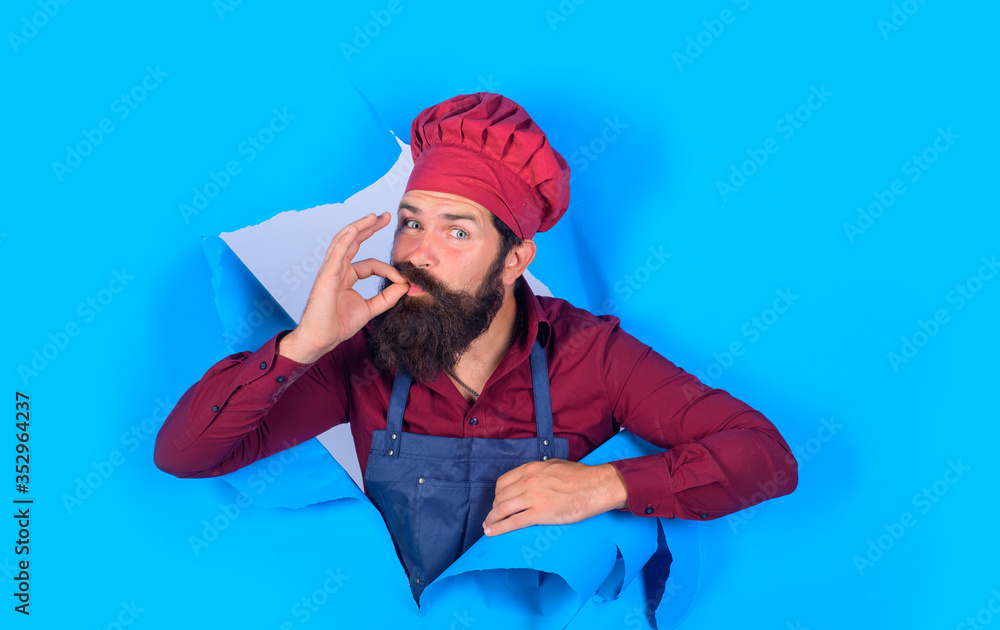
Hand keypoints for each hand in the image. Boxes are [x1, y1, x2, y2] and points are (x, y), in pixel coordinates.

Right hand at [279, 212, 407, 362]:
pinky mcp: (326, 275)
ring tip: (374, 216)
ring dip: (359, 227)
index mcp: (347, 276)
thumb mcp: (370, 309)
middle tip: (385, 216)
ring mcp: (331, 270)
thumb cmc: (338, 325)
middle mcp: (338, 269)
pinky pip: (336, 253)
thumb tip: (405, 285)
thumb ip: (386, 297)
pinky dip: (346, 239)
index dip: (389, 270)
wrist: (321, 340)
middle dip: (369, 227)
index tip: (404, 279)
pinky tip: (356, 229)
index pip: (371, 264)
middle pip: (354, 241)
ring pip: (344, 241)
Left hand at [482, 460, 627, 536]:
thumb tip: (532, 478)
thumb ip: (539, 472)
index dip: (498, 494)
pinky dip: (499, 528)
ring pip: (503, 509)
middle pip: (501, 497)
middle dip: (494, 508)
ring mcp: (533, 497)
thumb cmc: (580, 476)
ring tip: (488, 527)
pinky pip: (513, 522)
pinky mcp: (540, 513)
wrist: (595, 486)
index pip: (503, 482)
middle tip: (494, 517)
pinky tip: (492, 532)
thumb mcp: (554, 465)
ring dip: (492, 519)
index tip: (498, 501)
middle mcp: (528, 481)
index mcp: (531, 469)